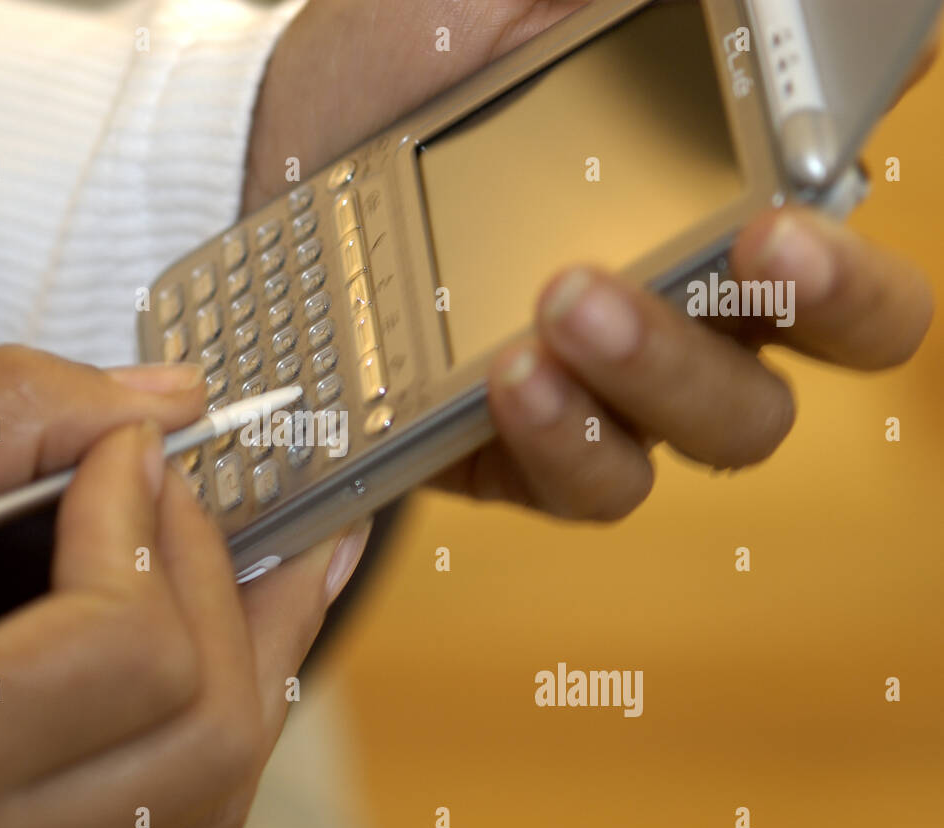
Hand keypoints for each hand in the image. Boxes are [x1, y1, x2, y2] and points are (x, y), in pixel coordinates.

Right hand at [0, 346, 365, 827]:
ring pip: (212, 788)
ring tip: (291, 552)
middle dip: (229, 581)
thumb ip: (0, 418)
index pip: (131, 641)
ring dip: (263, 652)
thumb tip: (159, 399)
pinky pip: (174, 820)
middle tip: (202, 490)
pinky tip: (239, 638)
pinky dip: (220, 716)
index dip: (147, 518)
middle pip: (207, 729)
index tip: (122, 448)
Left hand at [246, 0, 934, 518]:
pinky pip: (579, 482)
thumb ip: (648, 3)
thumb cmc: (410, 56)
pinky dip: (559, 438)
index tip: (787, 210)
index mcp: (715, 204)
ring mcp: (600, 388)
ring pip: (701, 440)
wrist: (276, 139)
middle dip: (776, 322)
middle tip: (718, 249)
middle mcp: (682, 309)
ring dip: (651, 379)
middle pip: (799, 371)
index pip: (837, 273)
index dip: (849, 272)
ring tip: (557, 306)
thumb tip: (802, 6)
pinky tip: (506, 374)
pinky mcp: (516, 445)